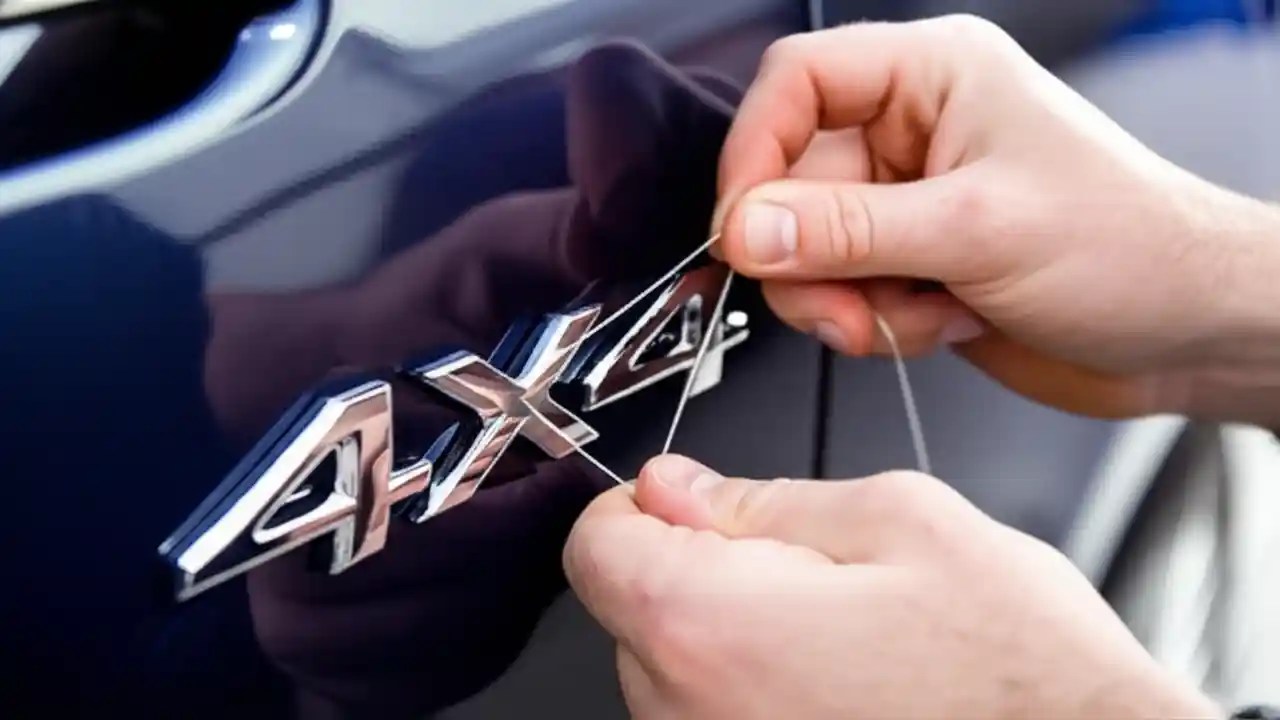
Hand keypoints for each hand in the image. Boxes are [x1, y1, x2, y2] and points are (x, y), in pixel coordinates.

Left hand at [564, 454, 1217, 719]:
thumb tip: (674, 487)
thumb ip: (762, 497)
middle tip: (808, 568)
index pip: (593, 543)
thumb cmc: (1019, 668)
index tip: (689, 501)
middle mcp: (688, 712)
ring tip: (843, 634)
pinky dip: (758, 687)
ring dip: (734, 631)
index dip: (640, 505)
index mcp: (708, 625)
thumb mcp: (901, 521)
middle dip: (699, 566)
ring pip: (675, 664)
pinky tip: (842, 682)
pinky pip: (717, 714)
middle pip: (632, 605)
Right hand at [714, 16, 1279, 422]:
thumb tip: (747, 228)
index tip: (743, 224)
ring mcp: (908, 202)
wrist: (1186, 333)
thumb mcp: (976, 231)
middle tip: (843, 301)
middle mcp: (912, 132)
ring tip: (909, 316)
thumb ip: (848, 231)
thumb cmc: (1131, 247)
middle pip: (788, 180)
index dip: (755, 150)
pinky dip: (874, 324)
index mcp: (933, 77)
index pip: (797, 82)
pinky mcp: (909, 262)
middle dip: (809, 258)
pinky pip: (840, 293)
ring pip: (806, 249)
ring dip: (844, 301)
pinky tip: (939, 322)